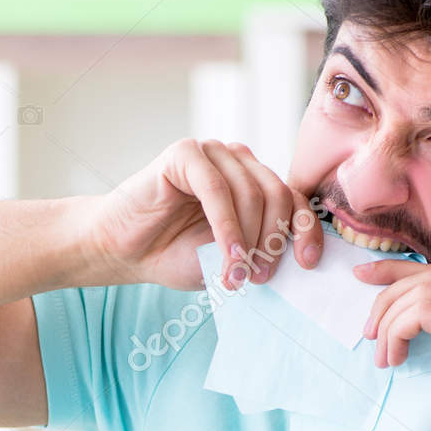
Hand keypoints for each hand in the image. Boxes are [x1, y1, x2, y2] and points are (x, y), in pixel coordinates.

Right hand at [91, 138, 321, 291]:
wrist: (123, 252)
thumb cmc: (176, 254)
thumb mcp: (232, 258)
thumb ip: (263, 250)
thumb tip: (301, 259)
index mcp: (253, 183)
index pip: (293, 198)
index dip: (305, 230)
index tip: (307, 264)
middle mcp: (237, 162)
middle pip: (276, 194)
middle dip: (271, 241)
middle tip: (258, 277)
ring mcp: (212, 153)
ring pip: (249, 192)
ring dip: (247, 239)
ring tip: (237, 275)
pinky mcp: (185, 153)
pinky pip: (216, 188)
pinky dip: (226, 225)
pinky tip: (228, 254)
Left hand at [354, 259, 430, 430]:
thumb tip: (392, 294)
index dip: (398, 270)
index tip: (363, 275)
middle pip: (430, 277)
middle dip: (387, 299)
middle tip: (368, 333)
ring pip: (423, 293)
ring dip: (390, 323)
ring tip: (383, 356)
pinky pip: (422, 312)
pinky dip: (398, 331)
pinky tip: (395, 359)